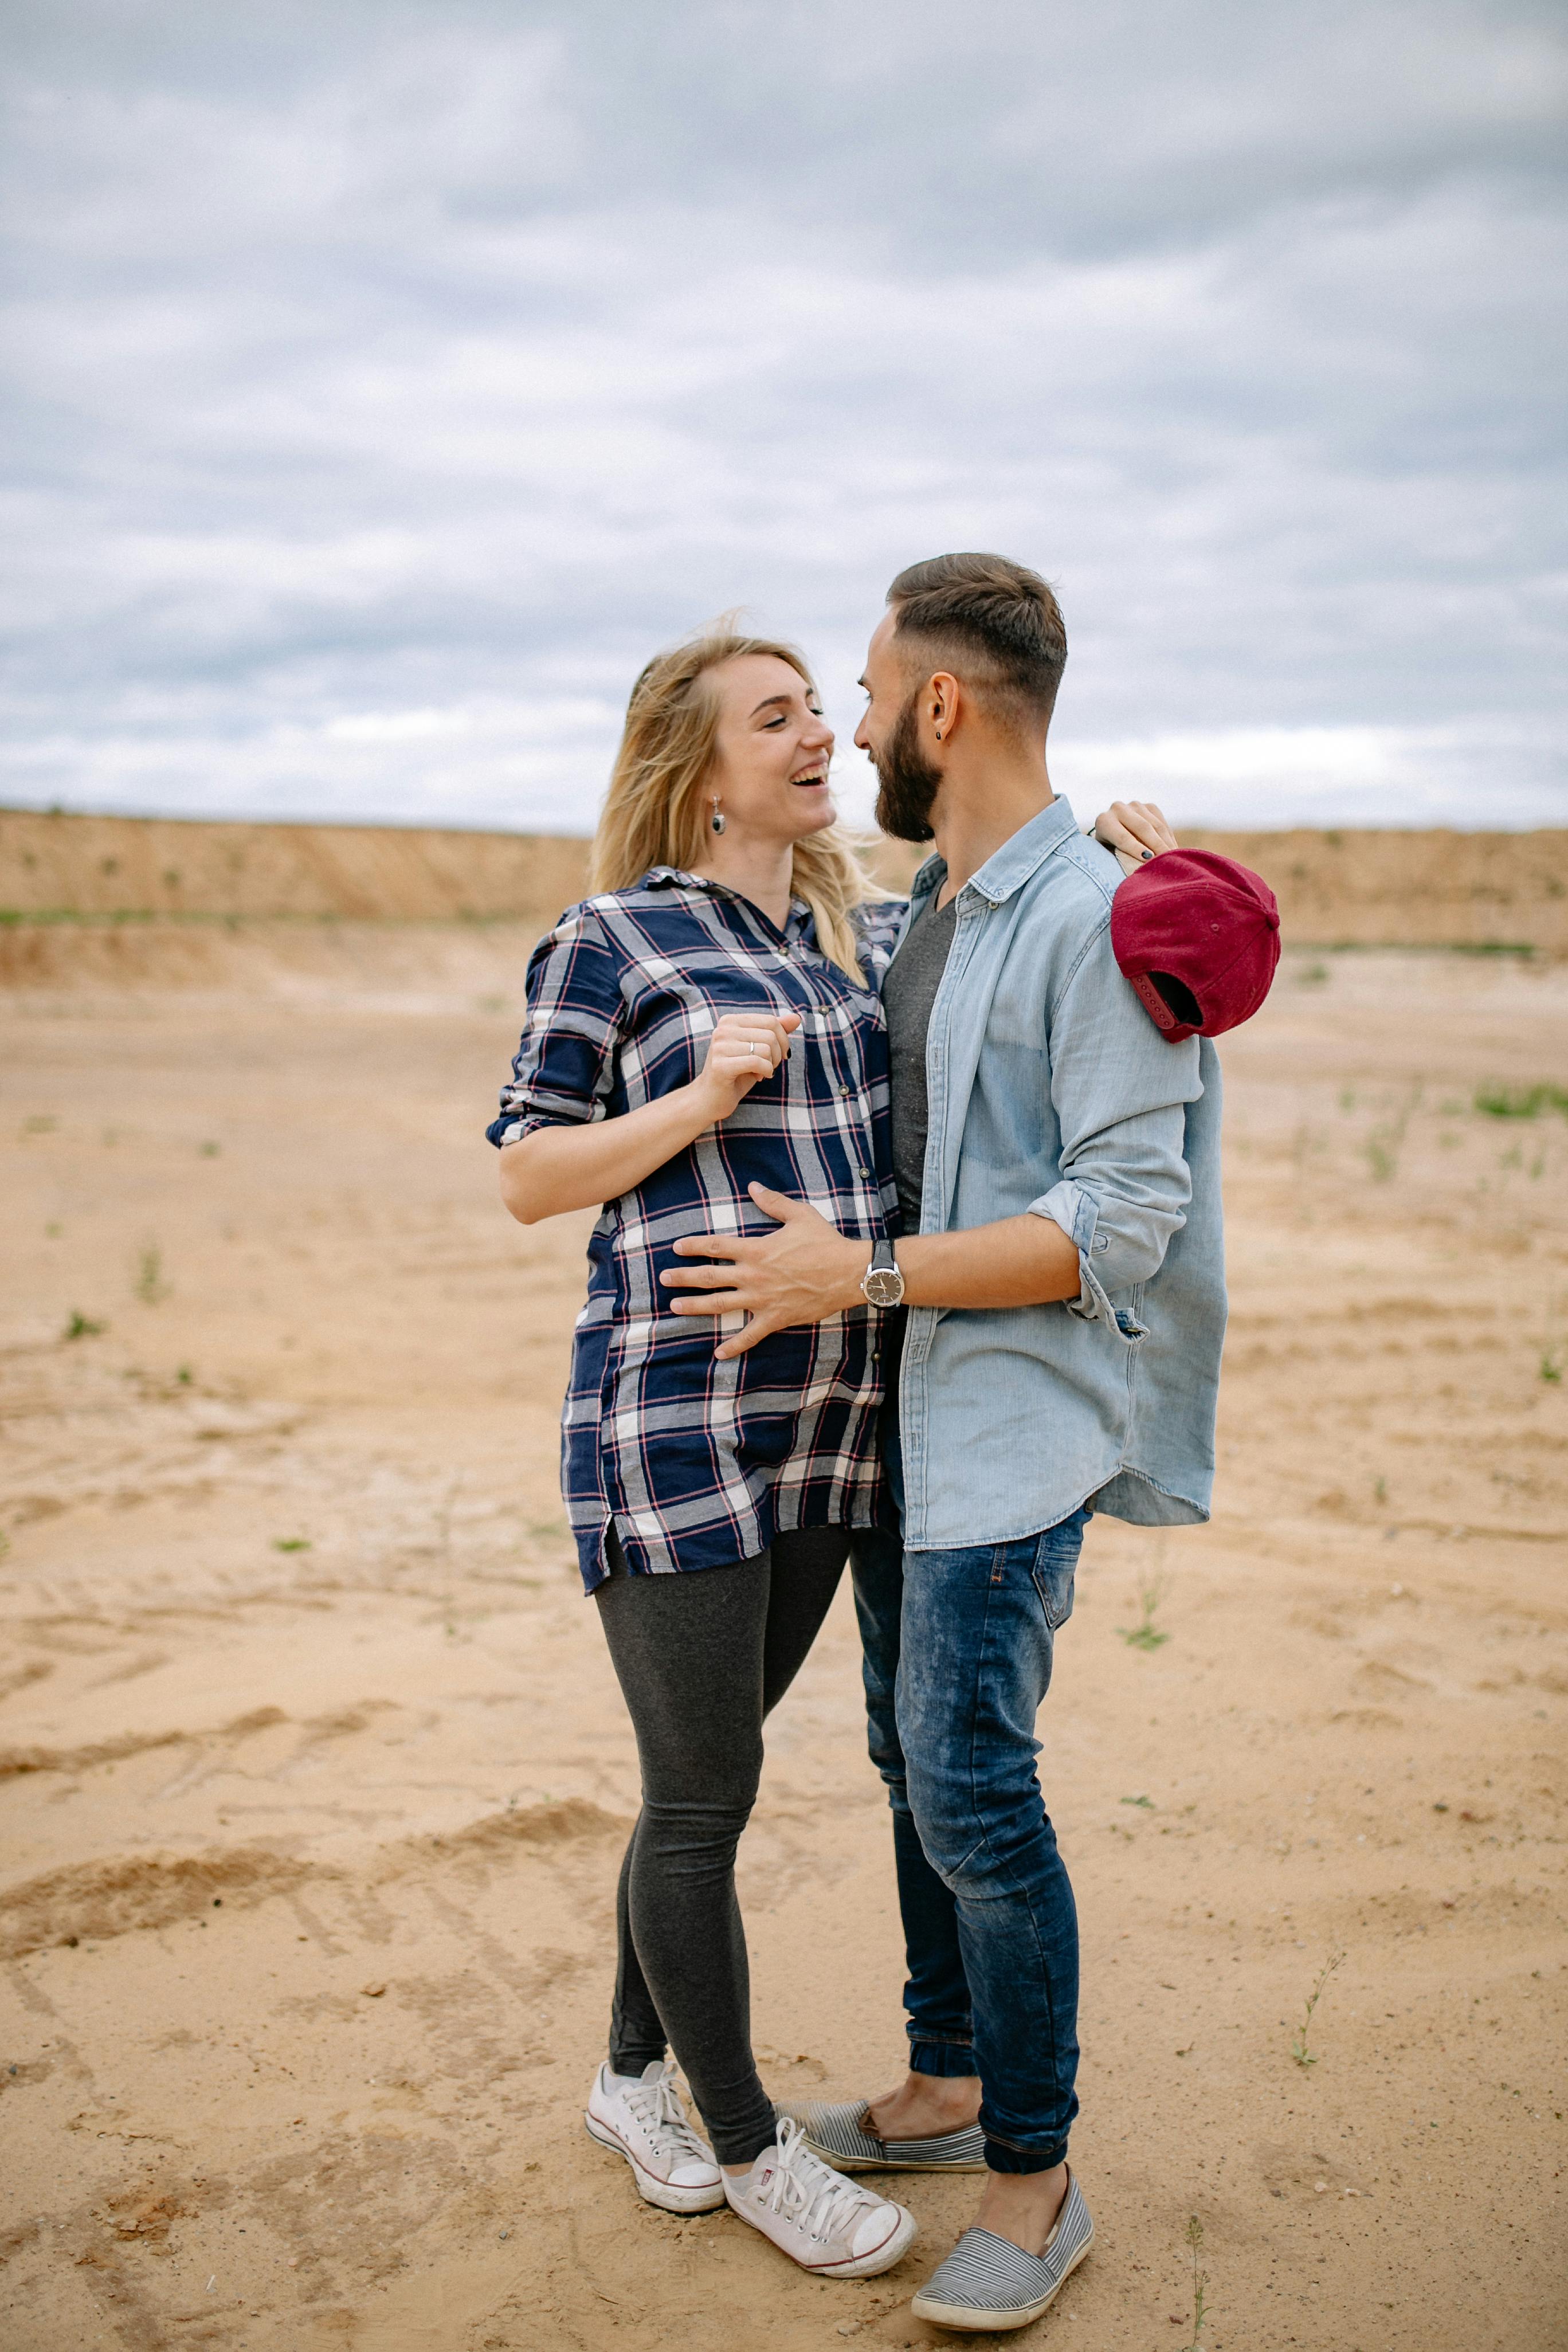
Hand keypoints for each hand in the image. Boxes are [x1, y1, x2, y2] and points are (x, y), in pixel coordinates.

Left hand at [660, 1182, 869, 1358]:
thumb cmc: (826, 1242)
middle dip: (683, 1277)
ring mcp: (762, 1299)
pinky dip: (734, 1345)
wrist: (849, 1272)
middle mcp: (754, 1275)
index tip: (676, 1247)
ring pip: (721, 1305)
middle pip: (710, 1277)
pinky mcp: (776, 1318)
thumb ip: (773, 1202)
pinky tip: (718, 1353)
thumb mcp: (800, 1215)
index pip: (716, 1247)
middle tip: (663, 1278)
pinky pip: (750, 1335)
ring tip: (674, 1307)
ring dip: (695, 1306)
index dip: (694, 1246)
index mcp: (757, 1249)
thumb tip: (753, 1187)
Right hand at [690, 1010, 800, 1122]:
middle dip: (777, 1054)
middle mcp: (723, 1029)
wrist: (711, 1098)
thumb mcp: (759, 1049)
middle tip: (770, 1066)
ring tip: (761, 1072)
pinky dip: (765, 1072)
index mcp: (730, 1021)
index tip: (777, 1055)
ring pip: (765, 1048)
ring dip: (771, 1065)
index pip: (771, 1021)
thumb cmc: (737, 1073)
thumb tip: (796, 1017)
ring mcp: (720, 1046)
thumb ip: (775, 1031)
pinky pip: (757, 1062)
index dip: (783, 1040)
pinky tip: (759, 1077)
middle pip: (770, 1034)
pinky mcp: (720, 1065)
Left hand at [1092, 799, 1178, 873]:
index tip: (1148, 860)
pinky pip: (1163, 823)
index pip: (1122, 836)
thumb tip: (1140, 871)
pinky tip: (1174, 851)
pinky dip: (1169, 839)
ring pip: (1156, 825)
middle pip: (1142, 828)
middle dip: (1157, 846)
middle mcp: (1118, 809)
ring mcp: (1135, 806)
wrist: (1112, 836)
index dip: (1136, 849)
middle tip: (1168, 862)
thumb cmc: (1109, 854)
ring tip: (1175, 858)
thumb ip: (1120, 860)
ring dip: (1167, 843)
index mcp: (1104, 822)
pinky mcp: (1150, 807)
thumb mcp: (1109, 858)